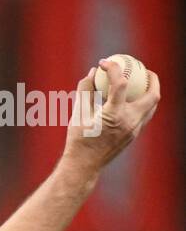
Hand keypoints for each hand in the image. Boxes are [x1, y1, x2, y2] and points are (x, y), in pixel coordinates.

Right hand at [62, 61, 160, 180]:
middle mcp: (128, 122)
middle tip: (143, 69)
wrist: (84, 166)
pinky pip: (144, 115)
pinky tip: (132, 100)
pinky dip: (141, 104)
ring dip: (149, 92)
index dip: (113, 68)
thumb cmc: (78, 140)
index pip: (120, 83)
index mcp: (113, 115)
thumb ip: (85, 90)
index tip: (104, 63)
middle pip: (152, 94)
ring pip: (151, 106)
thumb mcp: (78, 114)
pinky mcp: (133, 136)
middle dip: (151, 78)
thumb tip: (93, 71)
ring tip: (141, 83)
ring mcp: (133, 130)